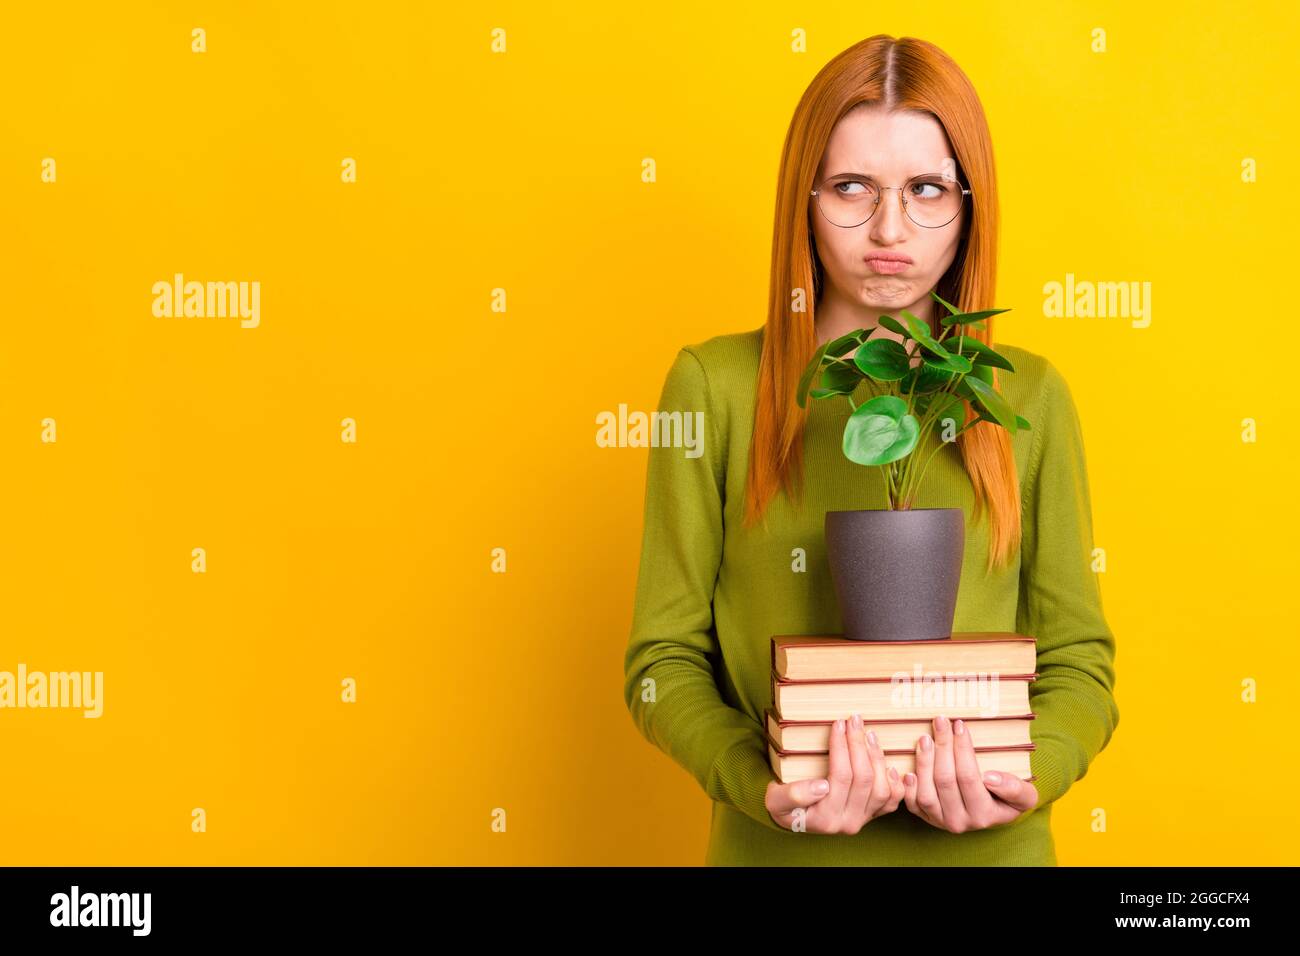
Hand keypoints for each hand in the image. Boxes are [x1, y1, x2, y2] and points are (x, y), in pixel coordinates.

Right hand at [765, 713, 904, 832]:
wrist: (793, 818)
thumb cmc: (783, 805)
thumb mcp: (774, 800)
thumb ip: (792, 794)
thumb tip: (821, 786)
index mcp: (825, 818)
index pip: (840, 777)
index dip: (841, 747)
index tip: (838, 723)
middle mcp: (848, 823)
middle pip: (863, 779)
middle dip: (859, 745)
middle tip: (854, 720)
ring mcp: (863, 820)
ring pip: (882, 789)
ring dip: (877, 758)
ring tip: (868, 734)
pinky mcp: (872, 816)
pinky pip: (893, 801)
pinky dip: (895, 782)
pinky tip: (888, 761)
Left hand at [902, 714, 1038, 831]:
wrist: (991, 815)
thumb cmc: (1007, 799)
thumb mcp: (1024, 796)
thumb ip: (1015, 789)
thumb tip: (990, 777)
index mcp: (984, 815)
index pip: (968, 777)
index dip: (962, 749)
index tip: (960, 725)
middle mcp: (960, 822)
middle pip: (945, 781)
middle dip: (942, 747)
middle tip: (940, 721)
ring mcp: (940, 821)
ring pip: (926, 792)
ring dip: (923, 762)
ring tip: (924, 738)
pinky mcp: (926, 818)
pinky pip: (912, 804)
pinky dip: (908, 786)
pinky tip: (907, 768)